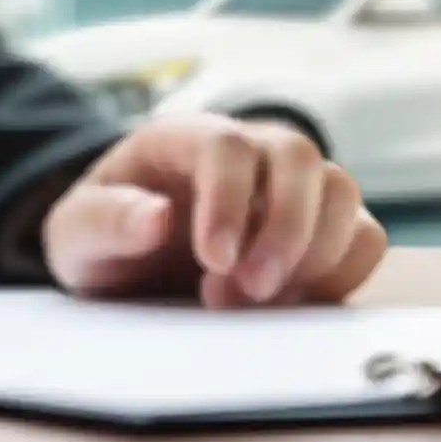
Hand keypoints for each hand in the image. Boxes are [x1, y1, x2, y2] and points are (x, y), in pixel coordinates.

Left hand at [42, 114, 385, 306]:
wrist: (126, 262)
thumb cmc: (104, 237)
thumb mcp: (76, 234)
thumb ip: (104, 221)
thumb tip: (154, 218)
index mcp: (183, 138)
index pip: (227, 146)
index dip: (229, 201)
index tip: (213, 260)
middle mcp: (248, 150)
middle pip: (298, 157)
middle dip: (284, 228)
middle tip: (251, 291)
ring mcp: (289, 186)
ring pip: (341, 191)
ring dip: (315, 253)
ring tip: (260, 302)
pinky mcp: (320, 228)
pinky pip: (364, 237)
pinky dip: (342, 273)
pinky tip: (291, 303)